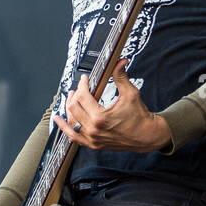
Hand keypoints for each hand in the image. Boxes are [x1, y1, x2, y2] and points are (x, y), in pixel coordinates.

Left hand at [53, 58, 171, 152]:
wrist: (147, 136)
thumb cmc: (140, 116)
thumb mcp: (130, 93)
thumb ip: (121, 76)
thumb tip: (119, 61)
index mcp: (100, 117)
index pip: (82, 97)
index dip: (82, 85)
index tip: (85, 79)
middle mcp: (93, 129)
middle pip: (74, 108)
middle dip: (74, 95)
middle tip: (78, 87)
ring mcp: (92, 139)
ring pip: (71, 122)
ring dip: (68, 108)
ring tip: (70, 98)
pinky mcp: (93, 144)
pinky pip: (73, 137)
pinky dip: (64, 128)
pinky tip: (59, 120)